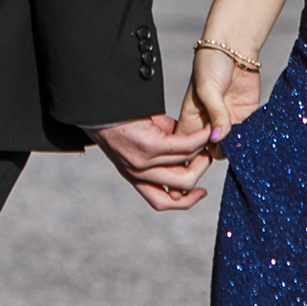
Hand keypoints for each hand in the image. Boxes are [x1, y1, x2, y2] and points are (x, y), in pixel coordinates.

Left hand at [87, 114, 213, 211]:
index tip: (201, 191)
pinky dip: (199, 139)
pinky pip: (184, 147)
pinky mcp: (149, 146)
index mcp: (134, 176)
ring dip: (202, 154)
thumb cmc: (119, 117)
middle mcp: (137, 174)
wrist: (98, 103)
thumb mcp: (140, 142)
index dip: (186, 201)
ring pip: (185, 167)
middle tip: (206, 153)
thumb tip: (188, 148)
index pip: (162, 202)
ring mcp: (143, 162)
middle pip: (181, 188)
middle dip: (199, 171)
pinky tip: (205, 130)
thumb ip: (163, 150)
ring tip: (208, 138)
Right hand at [178, 46, 262, 161]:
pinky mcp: (246, 116)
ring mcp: (228, 120)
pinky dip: (248, 137)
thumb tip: (218, 138)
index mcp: (193, 117)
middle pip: (211, 148)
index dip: (196, 149)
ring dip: (234, 145)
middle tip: (225, 141)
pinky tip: (249, 133)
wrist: (235, 46)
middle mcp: (210, 122)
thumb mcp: (208, 88)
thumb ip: (215, 114)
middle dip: (217, 150)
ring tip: (238, 136)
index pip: (190, 143)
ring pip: (230, 145)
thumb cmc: (212, 62)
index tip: (206, 146)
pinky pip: (247, 134)